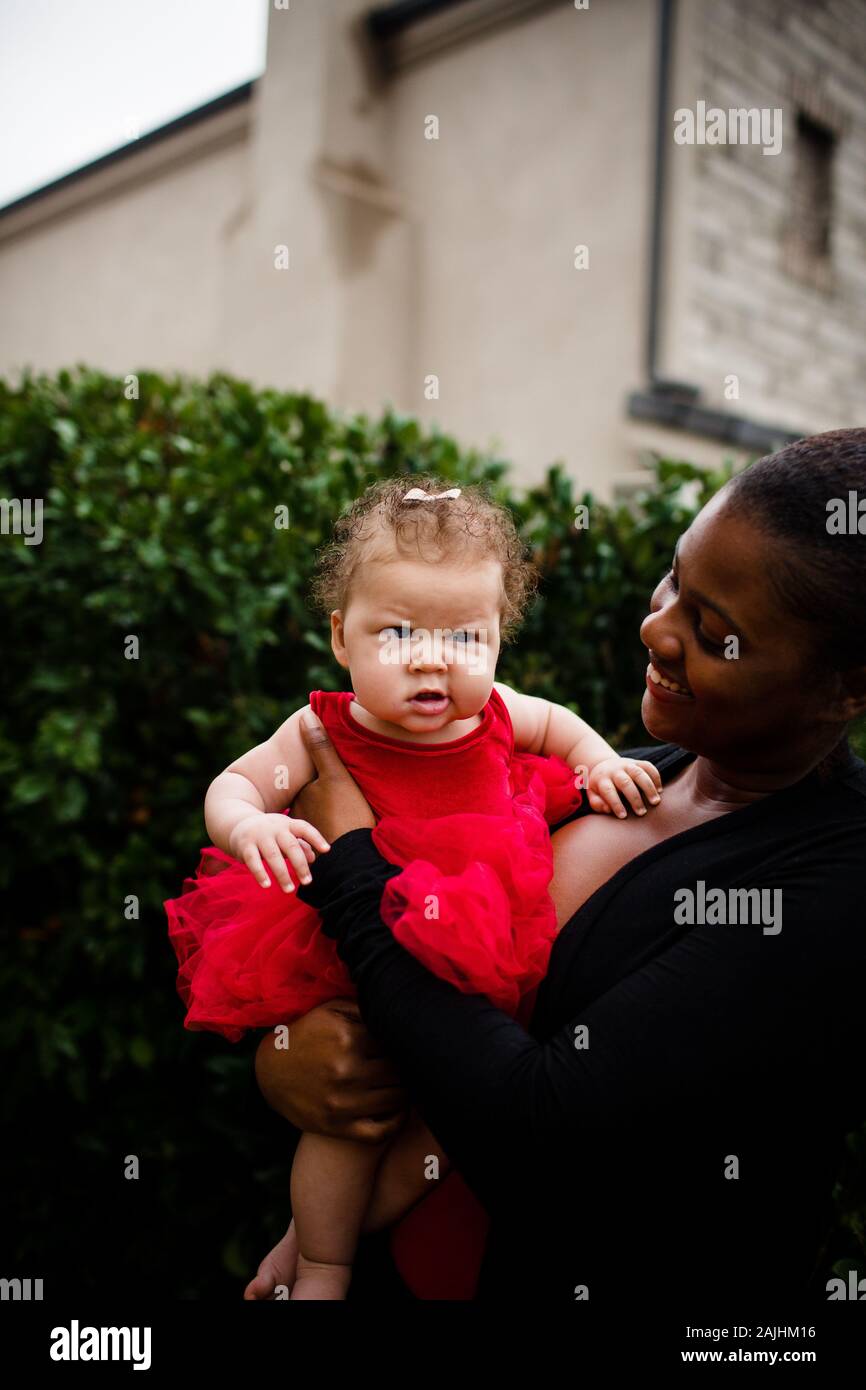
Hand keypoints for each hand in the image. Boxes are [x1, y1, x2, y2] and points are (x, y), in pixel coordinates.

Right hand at [228, 811, 330, 892]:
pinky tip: (267, 885)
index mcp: (287, 824)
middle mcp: (274, 828)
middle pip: (290, 846)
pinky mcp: (245, 846)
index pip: (304, 828)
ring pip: (273, 856)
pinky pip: (253, 861)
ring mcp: (259, 836)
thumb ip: (300, 845)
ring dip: (282, 874)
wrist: (238, 824)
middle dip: (300, 864)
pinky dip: (260, 874)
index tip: (327, 850)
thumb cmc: (269, 833)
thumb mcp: (285, 835)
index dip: (316, 838)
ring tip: (289, 889)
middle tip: (307, 882)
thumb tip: (313, 858)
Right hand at [254, 1000, 408, 1143]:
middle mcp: (346, 1071)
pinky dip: (396, 1122)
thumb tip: (396, 1009)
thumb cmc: (305, 1035)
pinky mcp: (337, 1127)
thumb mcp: (329, 1010)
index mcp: (348, 1038)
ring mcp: (343, 1103)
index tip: (403, 1043)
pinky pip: (381, 1131)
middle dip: (405, 1065)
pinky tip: (398, 1109)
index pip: (395, 1041)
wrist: (269, 1071)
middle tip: (407, 1064)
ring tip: (402, 1082)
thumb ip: (363, 1007)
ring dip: (404, 1090)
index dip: (401, 1042)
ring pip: (397, 1098)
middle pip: (399, 1070)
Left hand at [291, 711, 376, 842]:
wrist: (354, 860)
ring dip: (325, 808)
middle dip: (318, 789)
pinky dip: (331, 824)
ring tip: (343, 805)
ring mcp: (309, 831)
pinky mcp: (323, 845)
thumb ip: (320, 747)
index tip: (329, 765)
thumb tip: (306, 715)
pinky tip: (345, 824)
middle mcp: (298, 813)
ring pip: (317, 811)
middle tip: (338, 787)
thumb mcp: (336, 776)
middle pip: (311, 793)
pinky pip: (326, 828)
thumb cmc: (346, 814)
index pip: (306, 773)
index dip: (318, 767)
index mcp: (299, 793)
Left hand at [586, 757, 661, 818]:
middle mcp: (615, 770)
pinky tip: (659, 790)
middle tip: (642, 813)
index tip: (624, 816)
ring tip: (655, 802)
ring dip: (648, 787)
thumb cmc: (600, 787)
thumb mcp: (592, 795)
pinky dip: (655, 777)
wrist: (604, 766)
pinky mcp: (637, 762)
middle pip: (625, 782)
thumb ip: (597, 803)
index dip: (616, 804)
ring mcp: (627, 765)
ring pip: (639, 773)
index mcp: (602, 779)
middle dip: (634, 798)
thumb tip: (608, 809)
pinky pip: (648, 766)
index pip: (608, 791)